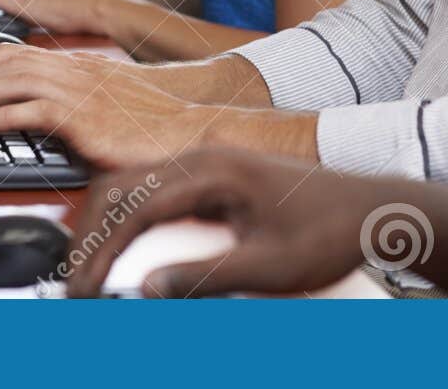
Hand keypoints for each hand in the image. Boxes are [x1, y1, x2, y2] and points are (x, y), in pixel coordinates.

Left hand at [0, 44, 217, 169]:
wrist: (188, 127)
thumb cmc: (151, 120)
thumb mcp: (108, 99)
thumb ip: (77, 98)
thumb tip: (44, 113)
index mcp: (79, 65)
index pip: (19, 51)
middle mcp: (75, 72)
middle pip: (9, 62)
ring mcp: (80, 93)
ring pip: (14, 81)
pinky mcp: (84, 120)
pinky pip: (32, 111)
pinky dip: (2, 116)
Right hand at [65, 149, 384, 296]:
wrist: (371, 208)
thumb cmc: (329, 230)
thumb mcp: (269, 268)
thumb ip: (204, 277)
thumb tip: (146, 290)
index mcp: (213, 170)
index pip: (135, 206)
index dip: (102, 251)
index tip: (84, 289)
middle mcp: (202, 157)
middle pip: (120, 189)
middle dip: (90, 237)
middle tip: (77, 286)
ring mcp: (205, 164)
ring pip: (132, 188)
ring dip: (105, 228)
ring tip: (91, 273)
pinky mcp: (211, 179)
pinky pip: (154, 193)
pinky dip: (129, 222)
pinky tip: (124, 254)